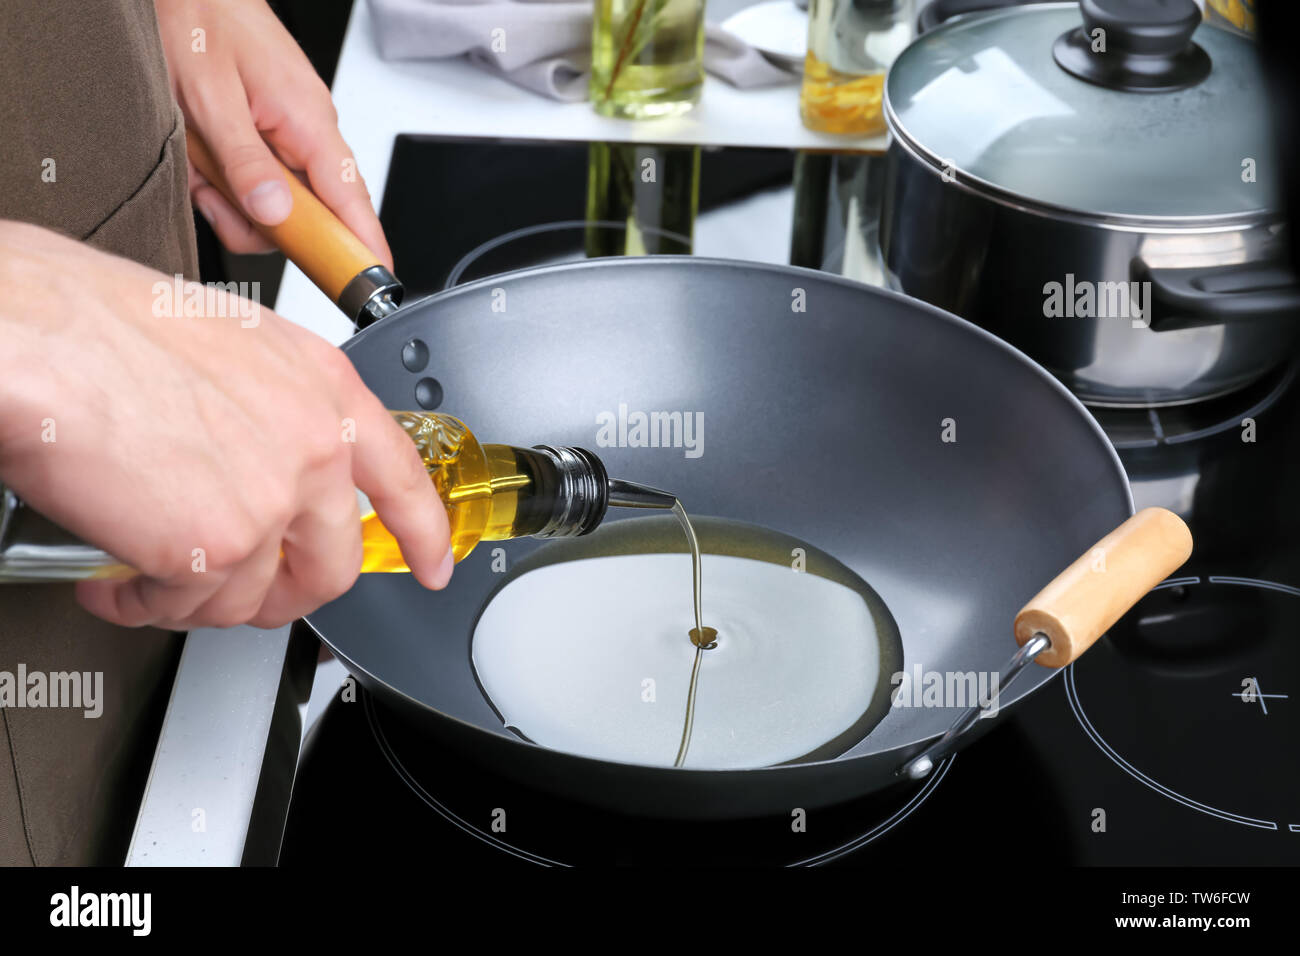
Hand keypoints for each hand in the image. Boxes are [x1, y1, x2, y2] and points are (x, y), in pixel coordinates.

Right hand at [0, 222, 449, 629]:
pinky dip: (145, 605)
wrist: (35, 337)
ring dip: (198, 599)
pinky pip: (189, 607)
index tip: (434, 563)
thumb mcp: (230, 347)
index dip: (424, 532)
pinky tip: (118, 582)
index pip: (401, 476)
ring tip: (150, 575)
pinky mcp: (214, 548)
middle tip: (243, 591)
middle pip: (331, 564)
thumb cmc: (102, 325)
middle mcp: (311, 446)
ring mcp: (270, 501)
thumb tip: (264, 463)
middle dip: (283, 592)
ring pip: (255, 596)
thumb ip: (271, 412)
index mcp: (323, 388)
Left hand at [155, 0, 390, 265]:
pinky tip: (198, 153)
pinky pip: (252, 183)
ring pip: (272, 206)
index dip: (365, 249)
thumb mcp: (210, 98)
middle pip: (305, 217)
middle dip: (254, 221)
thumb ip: (245, 163)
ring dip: (227, 197)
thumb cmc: (197, 18)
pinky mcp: (265, 137)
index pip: (353, 202)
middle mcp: (306, 133)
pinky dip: (218, 179)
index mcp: (309, 123)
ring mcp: (286, 136)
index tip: (375, 288)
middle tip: (213, 193)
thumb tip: (277, 215)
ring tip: (197, 160)